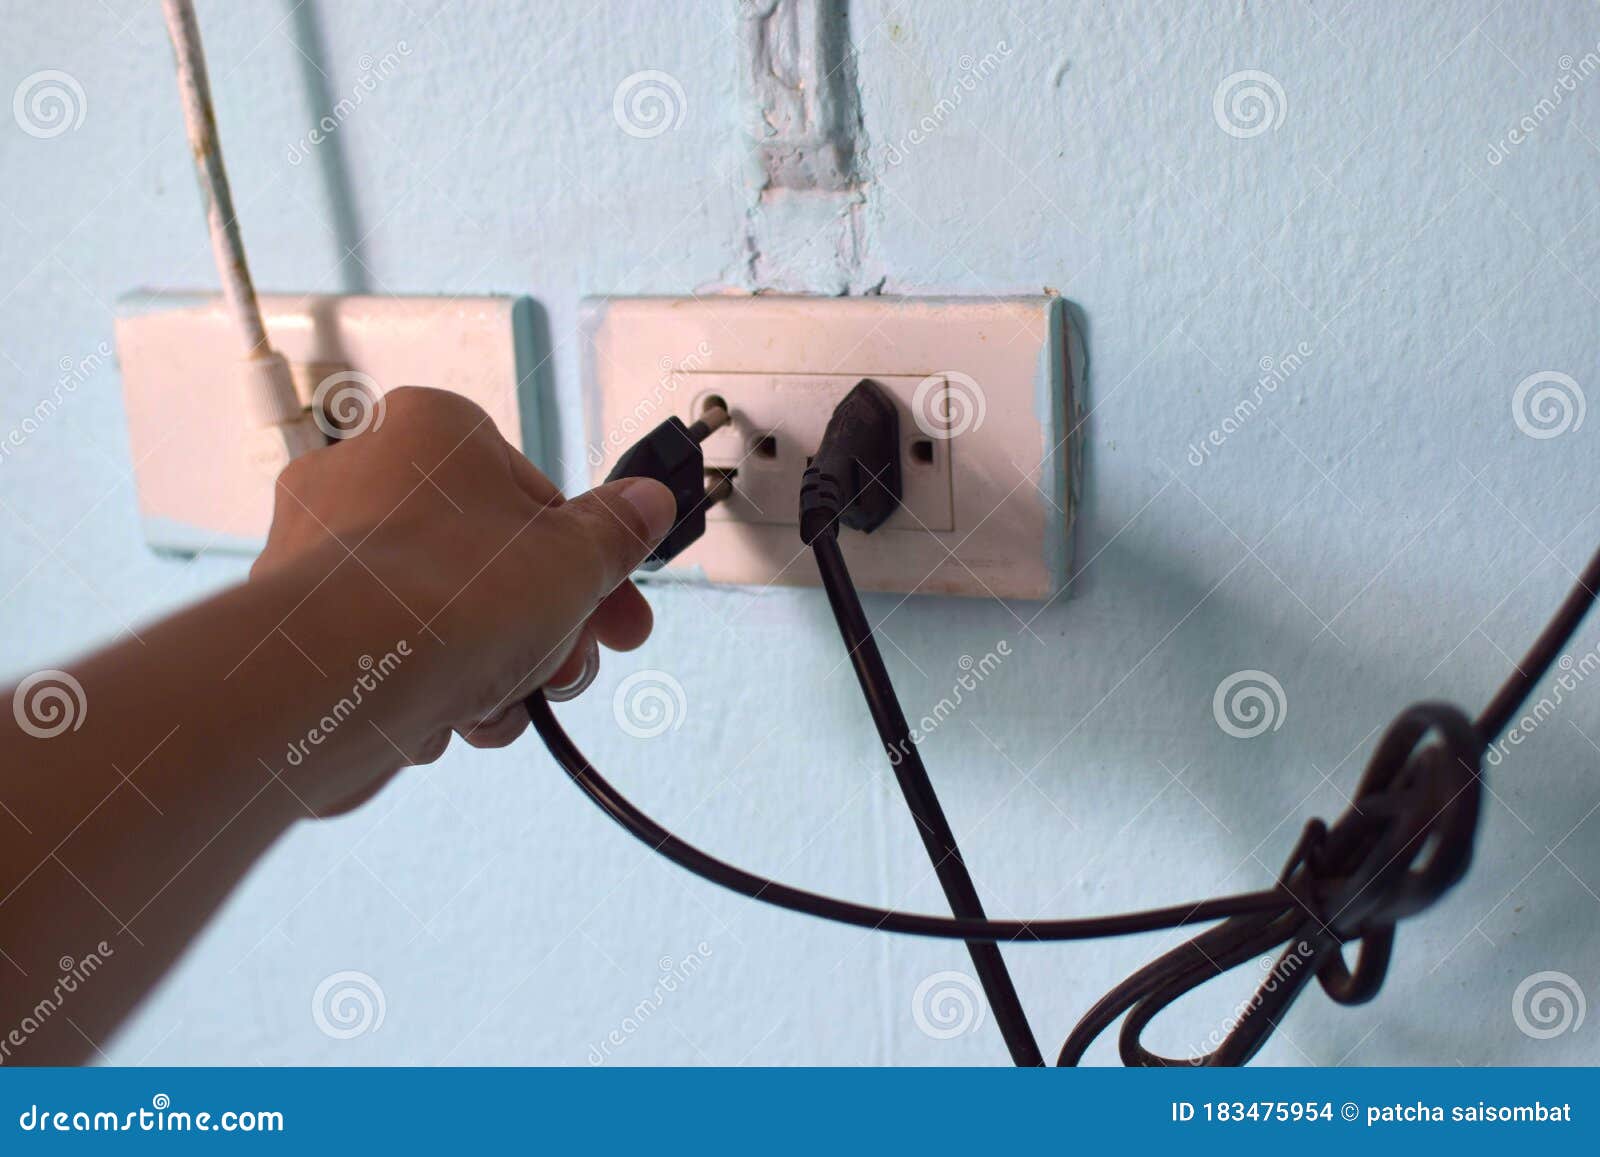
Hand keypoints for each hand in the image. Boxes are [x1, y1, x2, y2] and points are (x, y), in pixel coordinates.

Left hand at [253, 386, 675, 811]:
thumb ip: (615, 532)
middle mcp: (361, 475)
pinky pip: (388, 654)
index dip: (589, 563)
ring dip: (492, 667)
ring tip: (509, 703)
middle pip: (488, 559)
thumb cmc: (449, 594)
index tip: (616, 611)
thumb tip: (648, 502)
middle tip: (574, 668)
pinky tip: (452, 721)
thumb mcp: (574, 560)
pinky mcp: (297, 627)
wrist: (332, 683)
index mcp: (430, 430)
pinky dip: (428, 688)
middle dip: (543, 626)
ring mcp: (321, 553)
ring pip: (441, 614)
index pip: (532, 493)